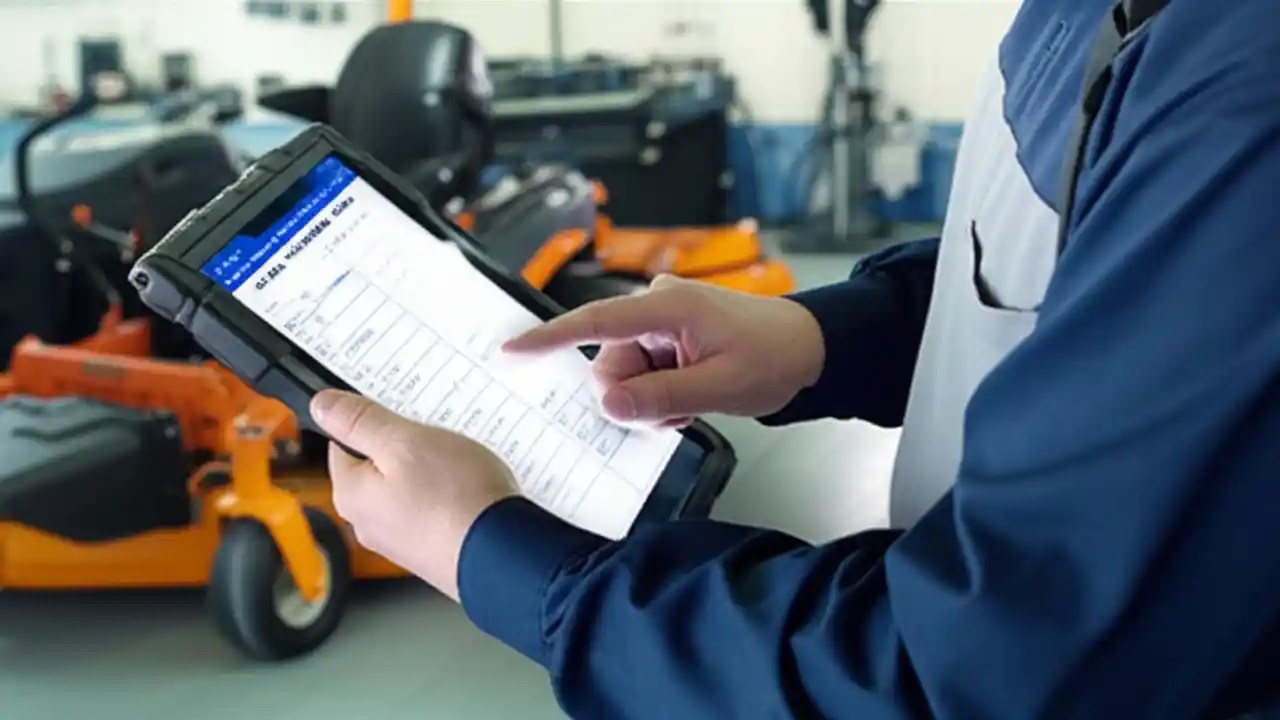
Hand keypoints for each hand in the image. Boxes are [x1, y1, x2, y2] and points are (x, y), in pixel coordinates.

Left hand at [310, 390, 518, 600]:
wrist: (503, 556)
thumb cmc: (455, 499)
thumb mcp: (405, 442)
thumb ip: (361, 422)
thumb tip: (323, 406)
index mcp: (352, 494)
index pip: (342, 442)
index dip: (373, 423)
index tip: (400, 416)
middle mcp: (368, 522)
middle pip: (377, 466)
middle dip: (406, 448)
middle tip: (437, 440)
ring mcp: (400, 540)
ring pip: (406, 487)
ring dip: (430, 471)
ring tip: (459, 466)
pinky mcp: (429, 549)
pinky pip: (430, 509)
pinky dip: (446, 496)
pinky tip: (468, 492)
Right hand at [504, 275, 825, 425]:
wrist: (810, 349)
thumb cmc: (775, 357)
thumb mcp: (720, 387)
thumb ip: (661, 398)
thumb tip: (609, 405)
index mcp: (667, 307)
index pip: (595, 322)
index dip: (549, 338)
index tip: (510, 349)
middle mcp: (656, 307)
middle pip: (609, 364)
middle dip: (633, 396)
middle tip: (676, 411)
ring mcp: (661, 321)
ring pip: (623, 375)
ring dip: (649, 399)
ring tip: (690, 402)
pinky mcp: (666, 337)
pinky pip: (641, 373)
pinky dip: (658, 393)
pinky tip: (687, 396)